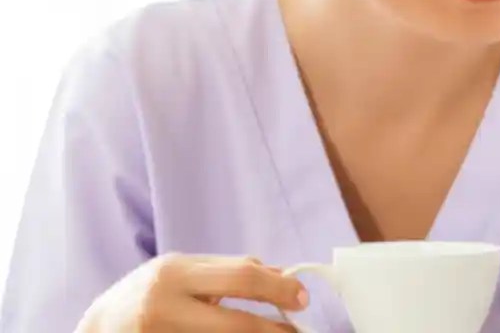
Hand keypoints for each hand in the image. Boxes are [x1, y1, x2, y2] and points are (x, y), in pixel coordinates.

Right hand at [76, 254, 307, 331]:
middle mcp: (163, 305)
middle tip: (297, 332)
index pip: (242, 275)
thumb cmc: (150, 296)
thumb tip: (284, 274)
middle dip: (275, 330)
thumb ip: (228, 272)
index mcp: (175, 272)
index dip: (279, 288)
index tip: (303, 298)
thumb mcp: (183, 273)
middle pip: (236, 324)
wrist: (98, 328)